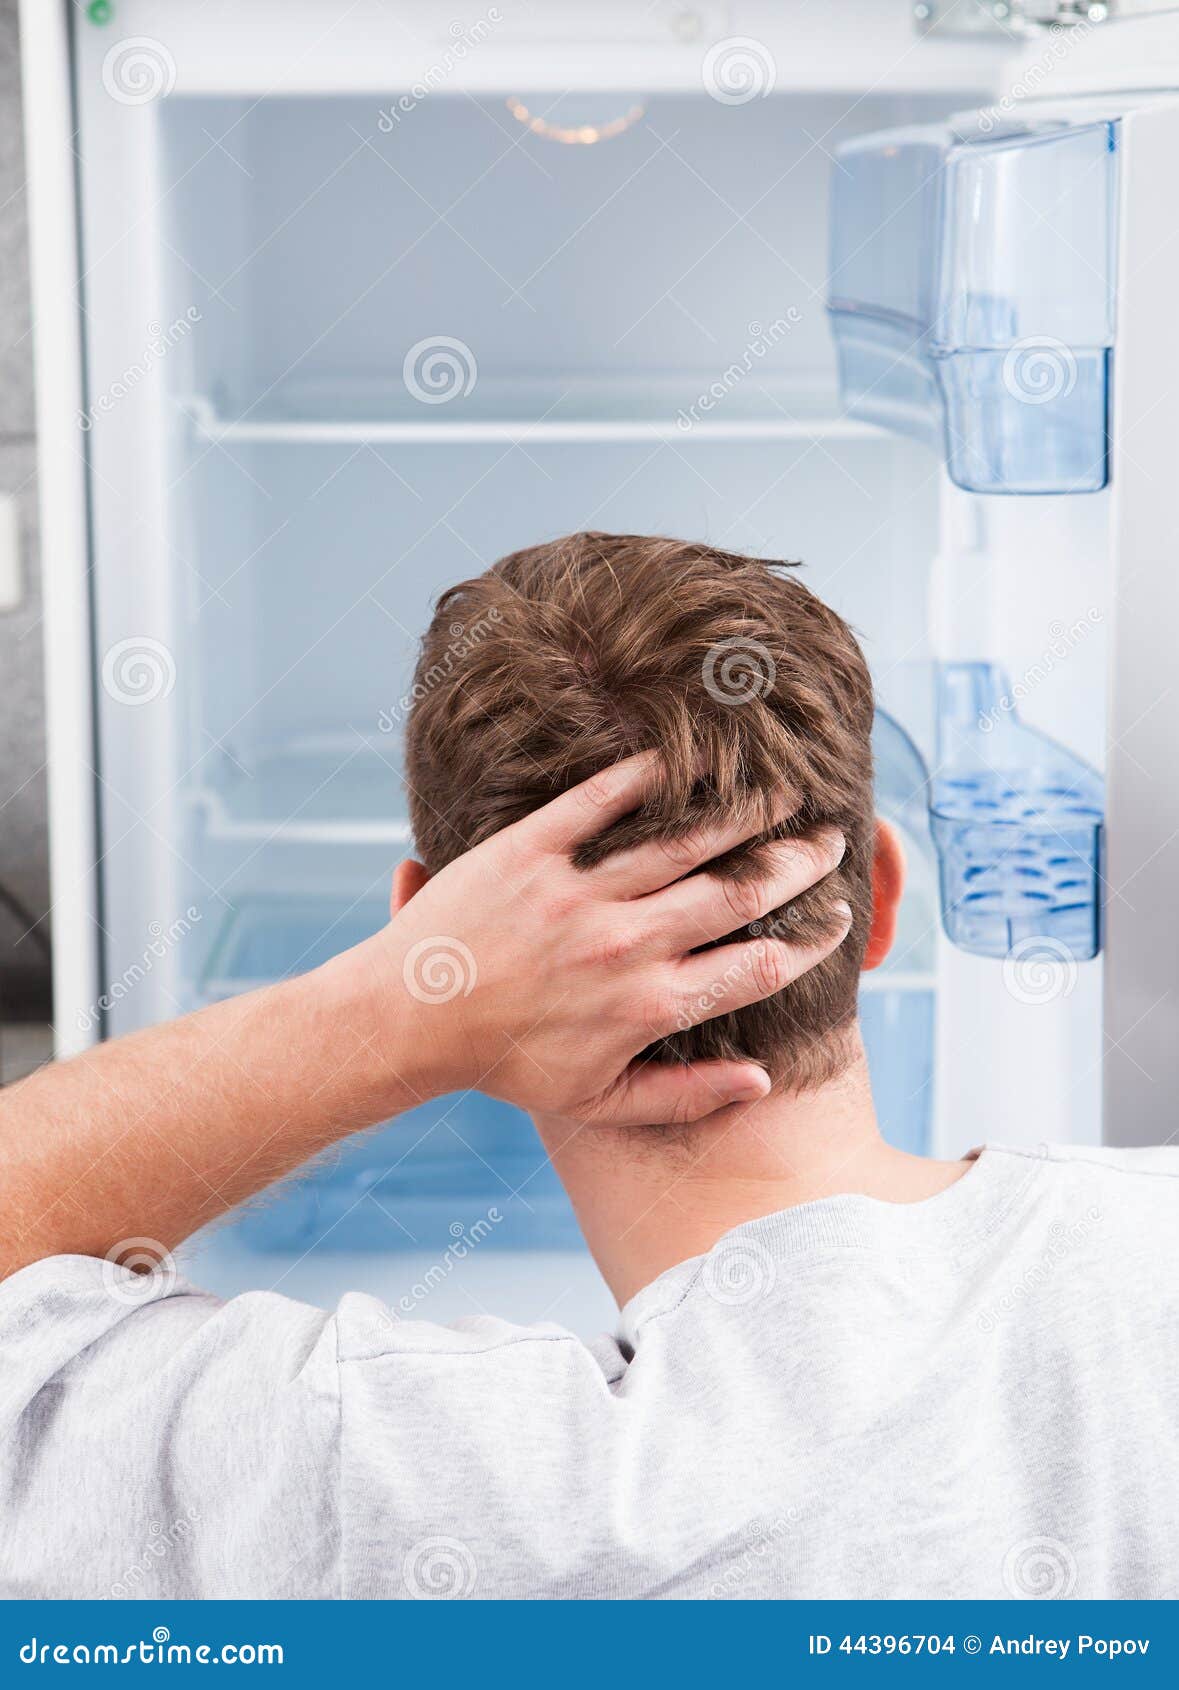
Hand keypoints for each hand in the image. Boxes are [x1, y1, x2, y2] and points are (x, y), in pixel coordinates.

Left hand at [357, 754, 849, 1127]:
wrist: (408, 1019)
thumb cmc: (505, 1065)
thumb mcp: (597, 1102)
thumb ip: (685, 1095)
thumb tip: (761, 1080)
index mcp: (648, 1005)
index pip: (754, 967)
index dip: (809, 944)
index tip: (837, 921)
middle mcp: (624, 944)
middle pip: (735, 894)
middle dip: (795, 865)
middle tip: (829, 839)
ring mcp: (579, 892)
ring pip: (682, 842)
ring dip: (741, 815)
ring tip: (781, 794)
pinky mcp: (532, 849)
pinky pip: (600, 801)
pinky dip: (647, 777)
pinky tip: (687, 760)